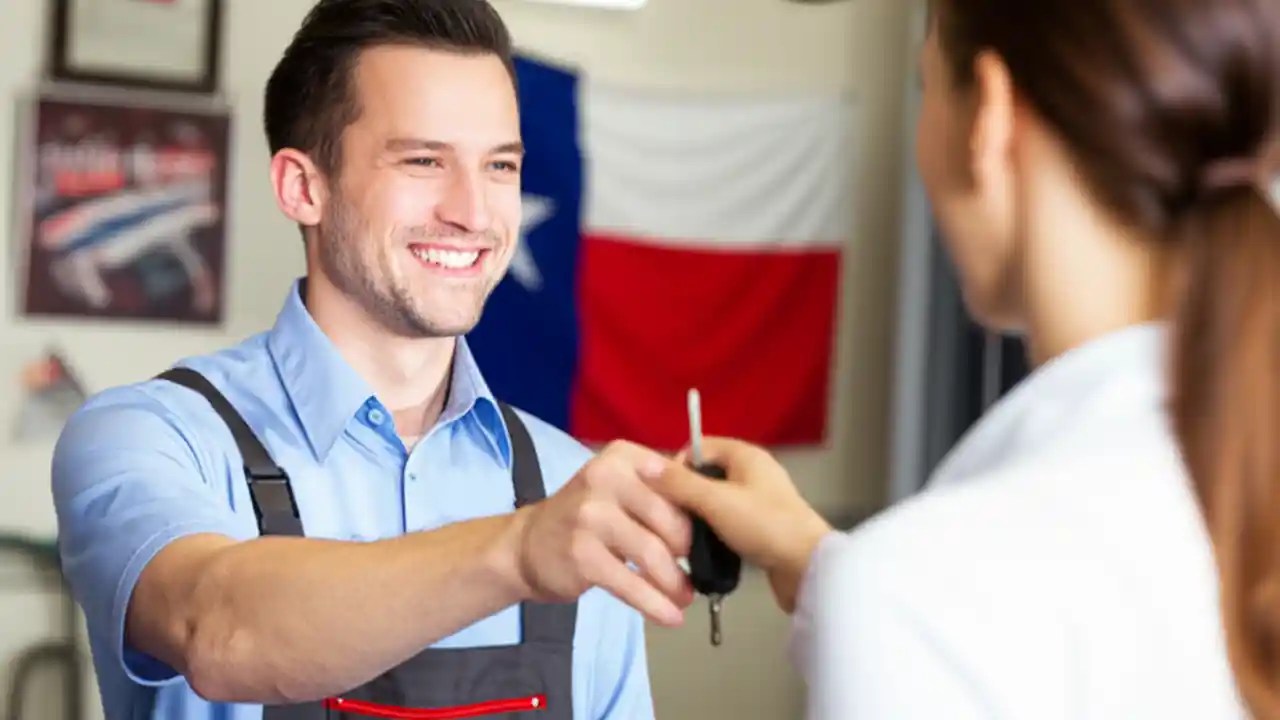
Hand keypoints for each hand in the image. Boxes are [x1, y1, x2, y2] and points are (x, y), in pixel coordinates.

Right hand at [512, 440, 695, 625]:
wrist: (527, 545)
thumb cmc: (585, 517)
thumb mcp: (618, 488)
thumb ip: (658, 493)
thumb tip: (708, 520)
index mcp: (621, 457)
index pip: (676, 481)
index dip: (697, 512)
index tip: (706, 534)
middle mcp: (605, 478)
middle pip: (669, 519)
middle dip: (688, 552)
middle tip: (695, 570)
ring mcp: (591, 516)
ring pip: (653, 554)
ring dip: (675, 582)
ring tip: (685, 597)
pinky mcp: (583, 555)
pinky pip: (632, 584)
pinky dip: (655, 604)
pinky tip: (670, 616)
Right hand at [645, 437, 831, 613]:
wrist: (807, 567)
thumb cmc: (763, 526)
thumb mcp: (715, 502)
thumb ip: (680, 483)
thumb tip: (644, 465)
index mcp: (745, 454)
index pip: (697, 447)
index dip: (676, 468)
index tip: (663, 497)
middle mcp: (753, 470)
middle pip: (705, 473)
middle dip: (685, 494)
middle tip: (670, 520)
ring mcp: (759, 497)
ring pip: (714, 499)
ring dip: (699, 516)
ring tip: (685, 538)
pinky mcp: (762, 523)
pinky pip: (728, 518)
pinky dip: (714, 529)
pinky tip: (706, 548)